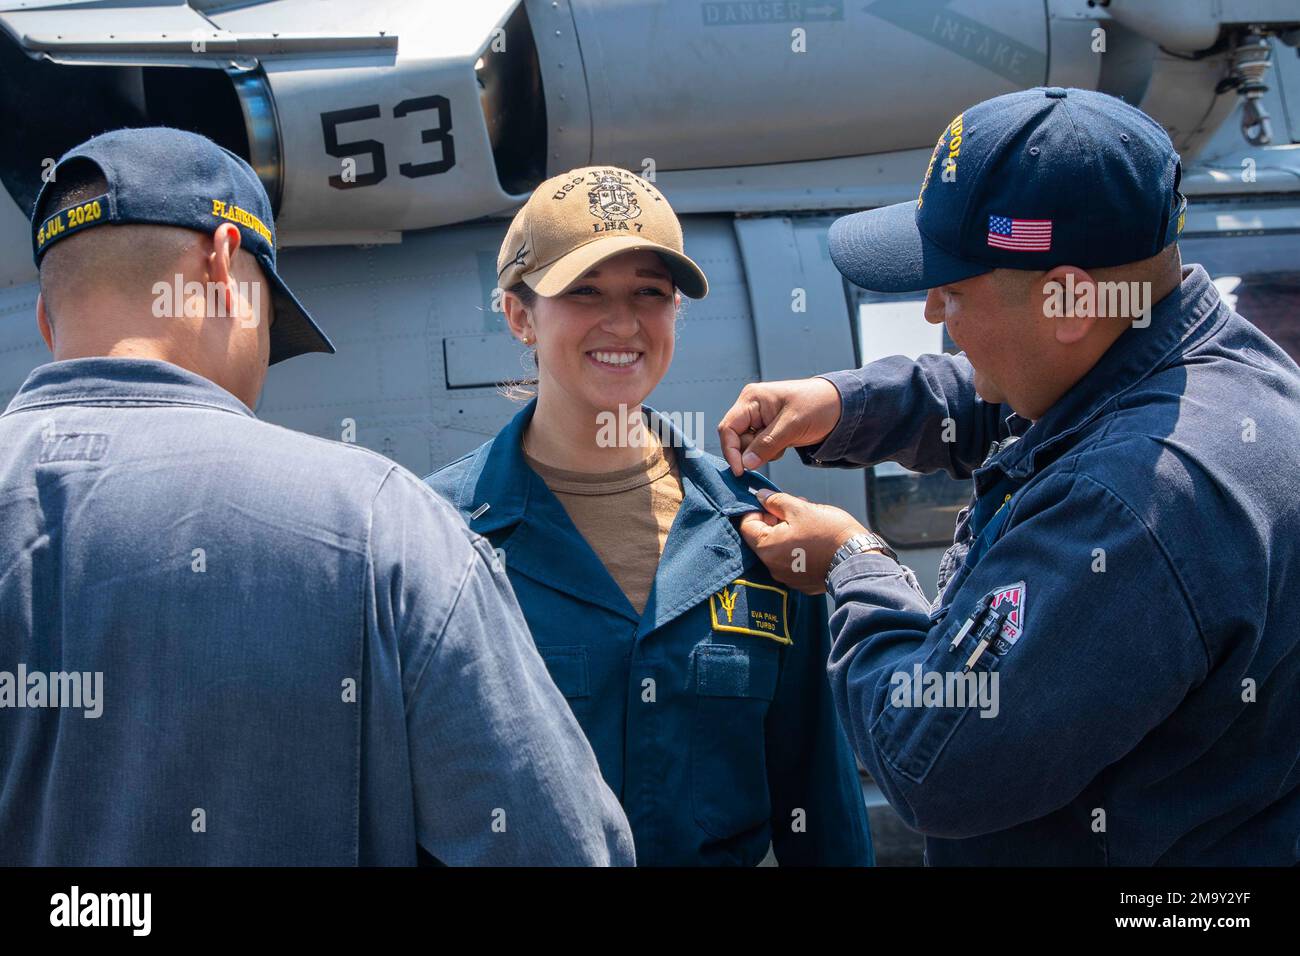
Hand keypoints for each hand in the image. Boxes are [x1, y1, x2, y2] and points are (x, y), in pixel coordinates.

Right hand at [717, 377, 842, 476]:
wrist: (840, 407)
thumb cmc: (818, 406)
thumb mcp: (792, 426)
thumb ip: (767, 444)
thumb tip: (746, 464)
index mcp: (752, 399)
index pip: (729, 428)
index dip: (731, 451)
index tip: (740, 471)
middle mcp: (751, 407)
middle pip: (736, 438)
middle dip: (751, 452)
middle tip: (775, 452)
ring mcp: (759, 419)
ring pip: (748, 446)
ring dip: (763, 453)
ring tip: (785, 443)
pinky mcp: (768, 429)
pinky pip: (759, 447)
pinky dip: (770, 452)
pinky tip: (786, 444)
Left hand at [738, 490, 867, 594]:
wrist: (858, 561)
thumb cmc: (830, 533)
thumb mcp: (801, 509)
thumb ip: (776, 501)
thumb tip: (761, 497)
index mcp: (767, 547)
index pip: (746, 526)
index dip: (757, 511)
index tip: (774, 504)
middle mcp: (772, 566)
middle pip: (763, 538)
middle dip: (776, 520)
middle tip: (795, 509)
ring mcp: (786, 577)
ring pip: (778, 549)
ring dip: (787, 533)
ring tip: (809, 522)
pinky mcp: (801, 582)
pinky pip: (791, 562)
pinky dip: (797, 549)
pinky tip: (814, 540)